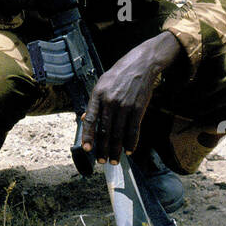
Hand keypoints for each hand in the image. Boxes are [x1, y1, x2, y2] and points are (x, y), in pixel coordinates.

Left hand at [81, 31, 182, 164]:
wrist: (141, 64)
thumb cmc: (119, 74)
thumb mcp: (102, 83)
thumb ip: (94, 102)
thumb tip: (83, 119)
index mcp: (98, 94)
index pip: (90, 119)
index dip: (88, 136)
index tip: (87, 149)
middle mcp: (110, 101)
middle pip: (105, 130)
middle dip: (103, 149)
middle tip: (102, 161)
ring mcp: (125, 105)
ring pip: (119, 133)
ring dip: (116, 149)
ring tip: (115, 160)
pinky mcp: (138, 108)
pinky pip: (134, 129)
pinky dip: (132, 142)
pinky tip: (129, 150)